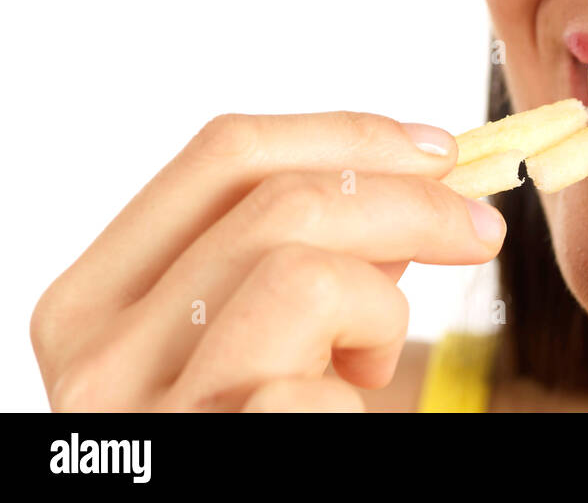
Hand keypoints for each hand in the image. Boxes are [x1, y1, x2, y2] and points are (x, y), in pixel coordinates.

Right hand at [30, 111, 502, 410]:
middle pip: (280, 202)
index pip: (222, 155)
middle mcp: (99, 357)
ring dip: (378, 305)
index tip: (437, 148)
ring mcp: (152, 419)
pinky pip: (315, 383)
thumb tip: (416, 166)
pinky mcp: (216, 455)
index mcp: (95, 298)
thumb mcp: (251, 323)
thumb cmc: (264, 415)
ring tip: (372, 357)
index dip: (347, 134)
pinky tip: (347, 410)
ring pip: (303, 272)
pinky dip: (363, 381)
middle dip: (409, 201)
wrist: (263, 486)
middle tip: (479, 231)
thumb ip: (298, 243)